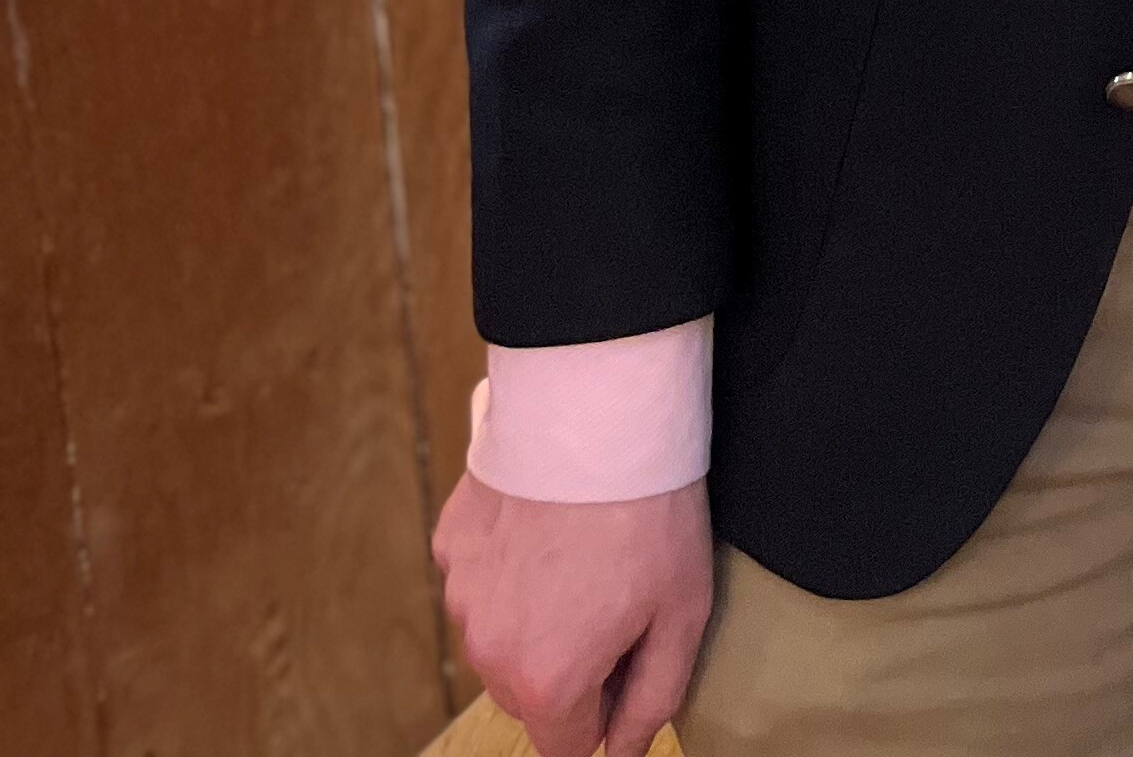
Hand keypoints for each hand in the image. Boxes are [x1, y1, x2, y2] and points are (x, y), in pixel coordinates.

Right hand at [431, 468, 712, 756]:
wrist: (600, 410)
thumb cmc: (653, 512)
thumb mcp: (682, 615)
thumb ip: (652, 702)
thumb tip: (622, 751)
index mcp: (546, 683)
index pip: (570, 747)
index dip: (609, 707)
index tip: (632, 654)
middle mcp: (487, 652)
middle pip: (532, 695)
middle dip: (571, 666)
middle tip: (617, 594)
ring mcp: (461, 595)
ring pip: (501, 639)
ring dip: (535, 618)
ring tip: (584, 553)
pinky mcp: (450, 544)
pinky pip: (481, 582)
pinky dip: (509, 567)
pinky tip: (548, 524)